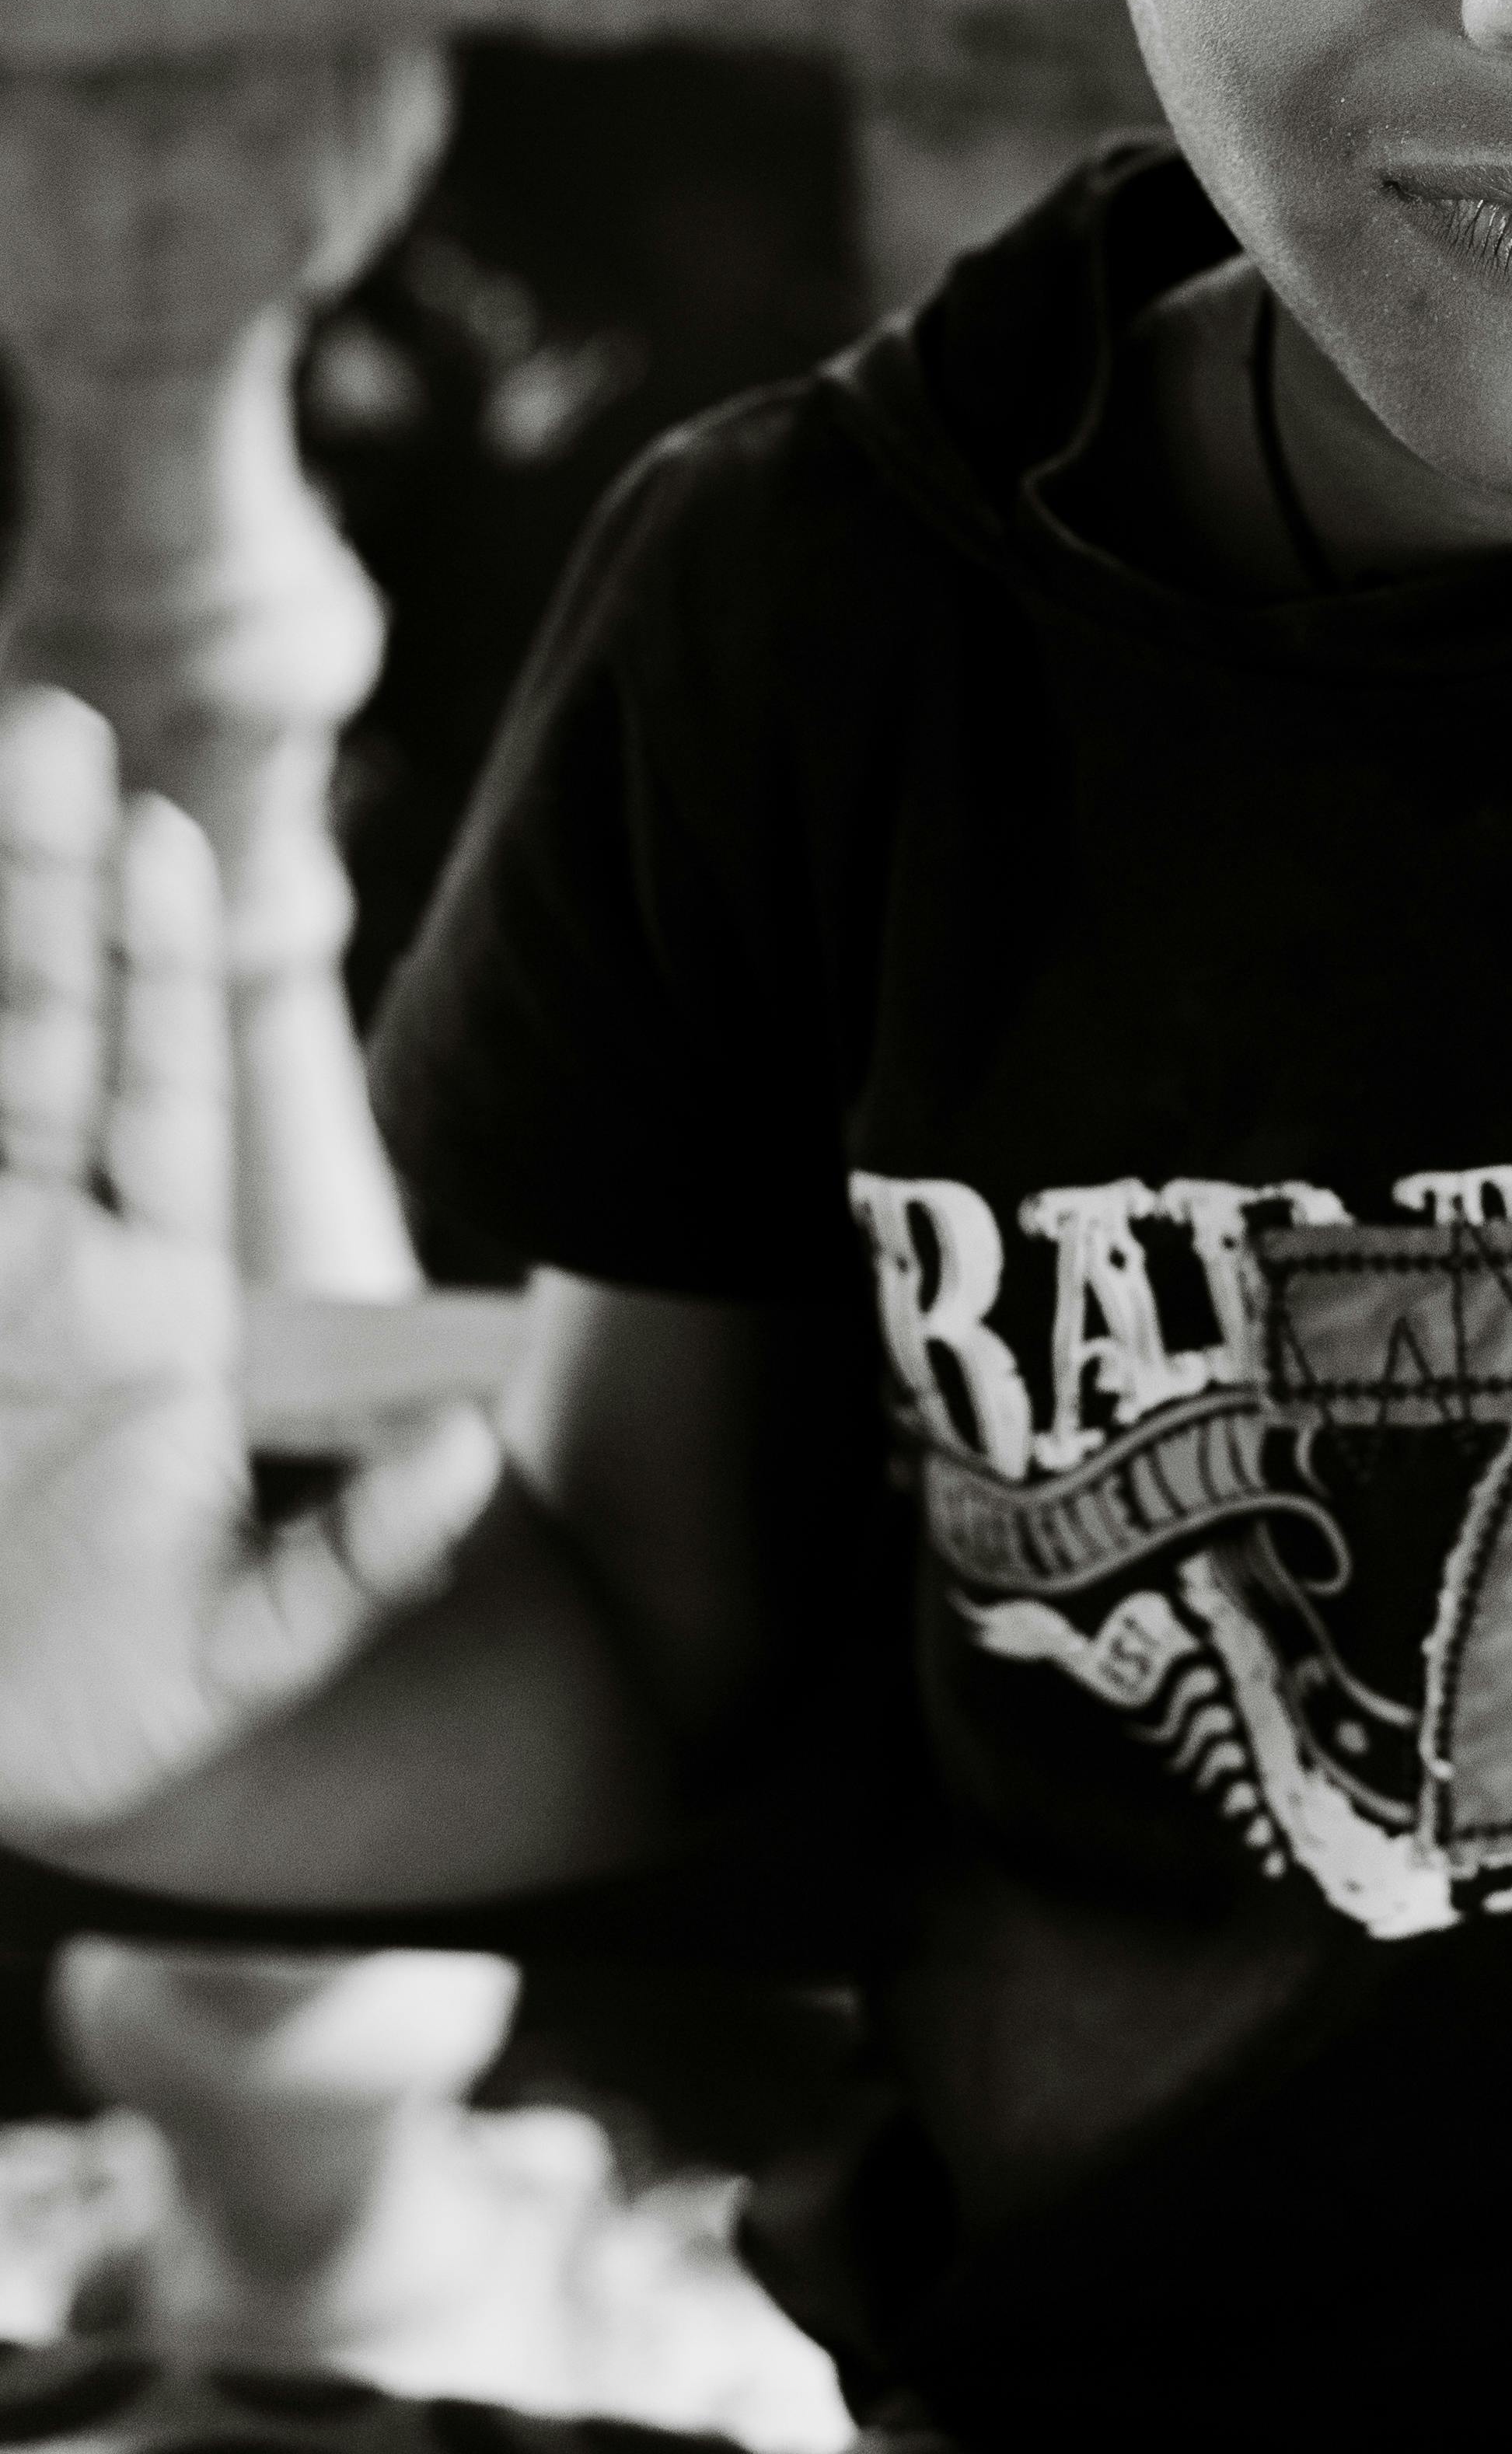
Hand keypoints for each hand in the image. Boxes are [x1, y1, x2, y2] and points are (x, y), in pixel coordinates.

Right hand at [0, 689, 497, 1844]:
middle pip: (41, 1040)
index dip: (156, 970)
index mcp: (146, 1309)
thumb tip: (471, 1460)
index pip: (155, 1095)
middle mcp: (44, 1266)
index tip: (167, 835)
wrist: (3, 1765)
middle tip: (54, 739)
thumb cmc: (129, 1699)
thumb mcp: (253, 1647)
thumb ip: (357, 1559)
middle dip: (47, 896)